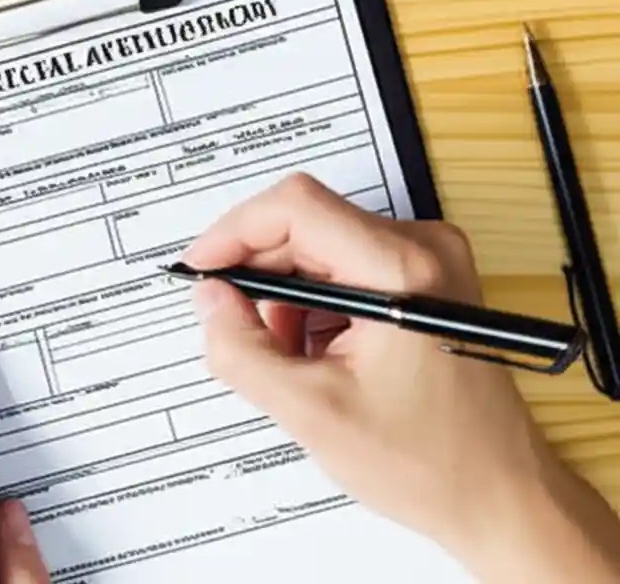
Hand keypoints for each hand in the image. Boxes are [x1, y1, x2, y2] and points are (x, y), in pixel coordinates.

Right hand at [183, 173, 619, 582]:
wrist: (500, 495)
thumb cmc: (433, 460)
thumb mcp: (312, 411)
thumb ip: (243, 350)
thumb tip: (209, 301)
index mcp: (403, 269)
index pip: (295, 207)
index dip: (233, 234)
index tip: (201, 270)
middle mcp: (423, 250)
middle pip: (304, 226)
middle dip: (258, 277)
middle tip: (233, 329)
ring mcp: (428, 264)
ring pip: (319, 250)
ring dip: (286, 299)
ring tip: (289, 360)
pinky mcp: (425, 282)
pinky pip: (344, 270)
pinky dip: (314, 308)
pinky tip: (317, 357)